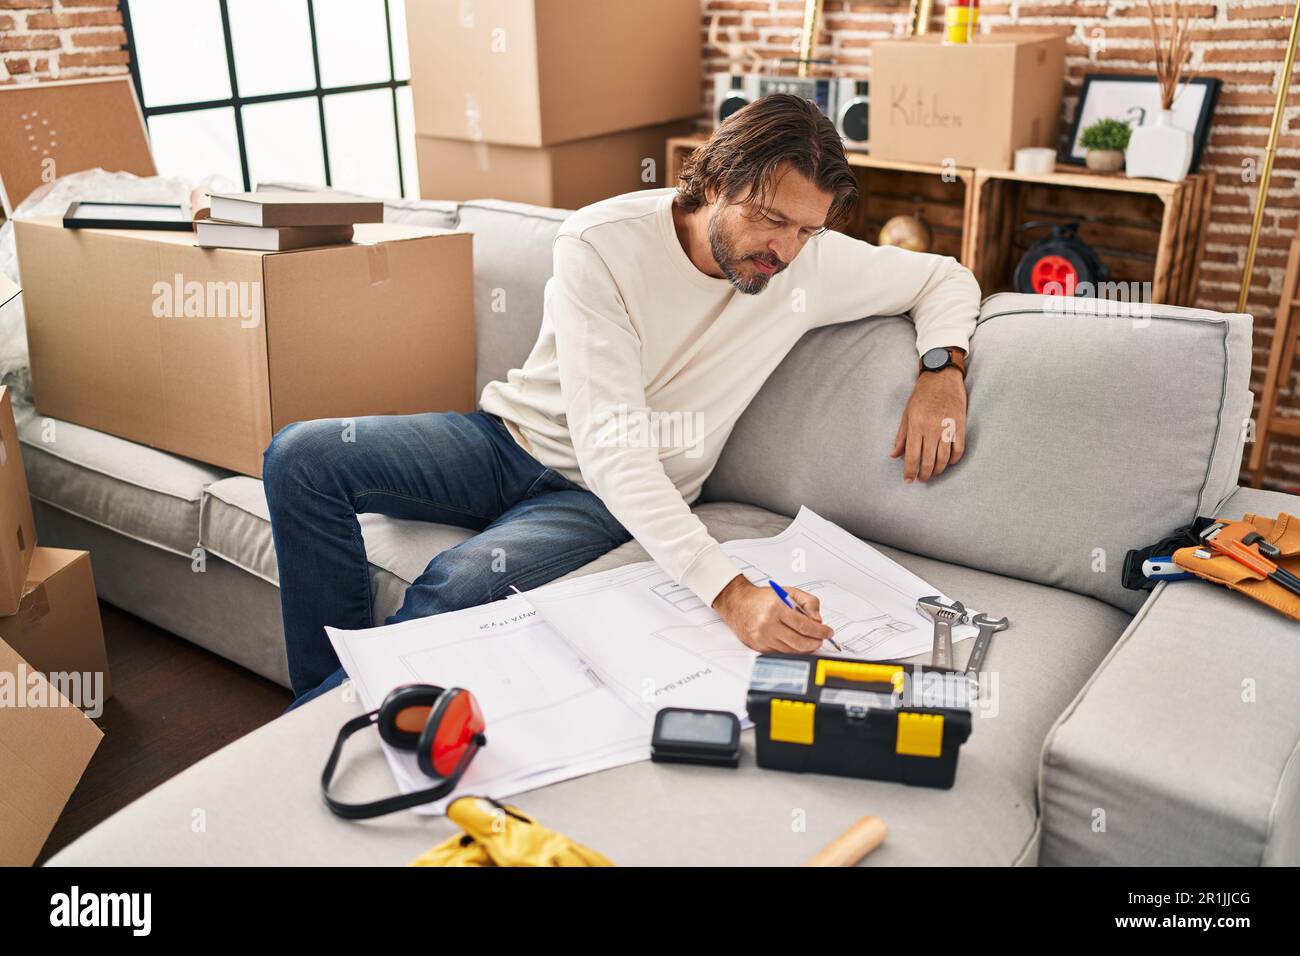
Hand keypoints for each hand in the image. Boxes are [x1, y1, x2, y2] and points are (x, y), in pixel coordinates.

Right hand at [711, 576, 832, 652]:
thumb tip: (818, 620)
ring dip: (805, 647)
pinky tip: (795, 642)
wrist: (737, 603)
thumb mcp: (788, 591)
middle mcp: (768, 624)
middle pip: (800, 642)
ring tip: (810, 640)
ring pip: (792, 650)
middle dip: (816, 642)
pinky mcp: (758, 647)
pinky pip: (782, 653)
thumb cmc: (762, 598)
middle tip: (821, 639)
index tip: (828, 632)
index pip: (805, 626)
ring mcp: (762, 637)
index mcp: (776, 608)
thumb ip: (808, 602)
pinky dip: (792, 649)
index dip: (820, 631)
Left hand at [890, 366, 966, 482]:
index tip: (909, 480)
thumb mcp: (906, 414)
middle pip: (929, 460)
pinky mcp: (960, 425)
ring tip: (934, 473)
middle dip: (925, 474)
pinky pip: (959, 449)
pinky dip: (954, 459)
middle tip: (922, 479)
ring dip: (939, 470)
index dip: (910, 471)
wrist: (942, 376)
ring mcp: (947, 427)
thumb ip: (901, 436)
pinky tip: (949, 462)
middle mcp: (931, 428)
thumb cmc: (921, 395)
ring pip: (944, 458)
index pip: (912, 456)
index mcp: (916, 425)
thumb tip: (894, 456)